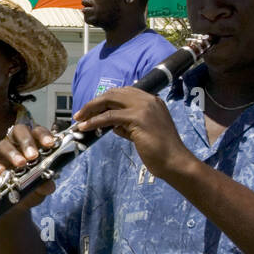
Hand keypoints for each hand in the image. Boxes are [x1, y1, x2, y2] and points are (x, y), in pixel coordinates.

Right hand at [0, 123, 58, 208]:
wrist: (11, 203)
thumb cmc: (27, 187)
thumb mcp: (39, 188)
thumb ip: (44, 184)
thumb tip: (49, 185)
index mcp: (32, 145)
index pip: (36, 132)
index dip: (43, 134)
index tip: (49, 144)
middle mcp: (15, 144)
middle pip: (19, 131)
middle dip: (27, 141)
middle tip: (33, 155)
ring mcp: (0, 153)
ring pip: (3, 145)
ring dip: (12, 153)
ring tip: (21, 164)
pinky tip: (1, 171)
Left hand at [74, 86, 192, 179]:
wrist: (174, 161)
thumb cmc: (160, 150)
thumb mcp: (141, 131)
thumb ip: (127, 124)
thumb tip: (109, 122)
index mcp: (151, 100)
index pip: (123, 92)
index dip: (104, 99)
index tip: (91, 109)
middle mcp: (148, 99)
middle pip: (114, 93)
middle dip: (94, 102)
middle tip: (80, 113)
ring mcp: (144, 107)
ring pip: (109, 101)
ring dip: (90, 110)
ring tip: (79, 120)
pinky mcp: (138, 118)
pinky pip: (110, 117)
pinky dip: (95, 121)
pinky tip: (85, 127)